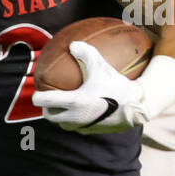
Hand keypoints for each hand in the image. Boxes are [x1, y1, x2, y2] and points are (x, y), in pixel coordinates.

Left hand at [32, 41, 148, 132]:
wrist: (137, 107)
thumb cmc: (118, 85)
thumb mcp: (101, 66)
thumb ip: (86, 53)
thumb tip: (72, 44)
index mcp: (73, 102)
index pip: (45, 102)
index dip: (37, 97)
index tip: (38, 92)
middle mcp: (75, 117)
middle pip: (50, 116)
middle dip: (47, 109)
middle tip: (49, 100)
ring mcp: (83, 126)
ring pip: (63, 124)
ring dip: (60, 116)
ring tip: (63, 106)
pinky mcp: (92, 131)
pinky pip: (78, 127)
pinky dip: (75, 121)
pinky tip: (81, 111)